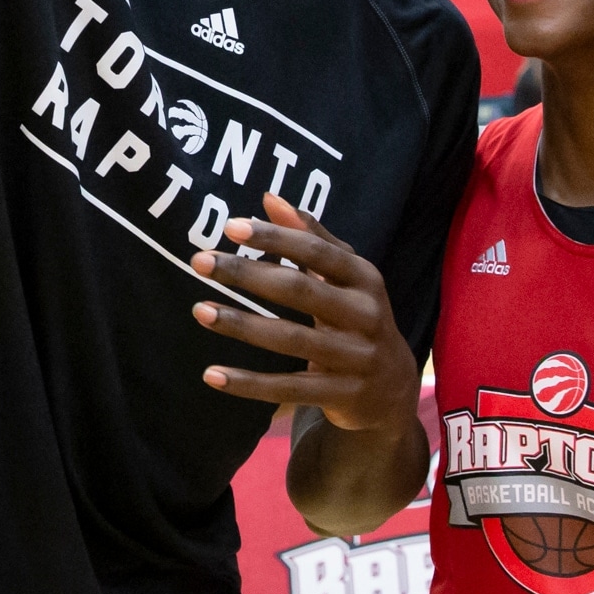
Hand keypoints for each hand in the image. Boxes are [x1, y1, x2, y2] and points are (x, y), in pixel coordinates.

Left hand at [195, 195, 416, 431]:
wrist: (393, 387)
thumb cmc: (357, 316)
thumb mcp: (346, 277)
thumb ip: (312, 238)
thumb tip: (269, 198)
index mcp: (365, 279)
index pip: (317, 251)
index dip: (275, 238)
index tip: (231, 227)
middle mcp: (366, 316)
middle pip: (300, 291)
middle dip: (247, 274)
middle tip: (200, 262)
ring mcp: (355, 358)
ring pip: (290, 340)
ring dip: (241, 325)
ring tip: (200, 310)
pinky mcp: (340, 395)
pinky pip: (288, 388)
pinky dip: (249, 384)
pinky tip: (212, 374)